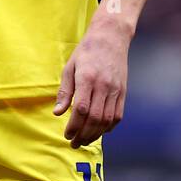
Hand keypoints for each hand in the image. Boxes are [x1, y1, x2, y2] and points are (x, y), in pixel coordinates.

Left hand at [53, 18, 128, 146]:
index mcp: (87, 78)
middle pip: (95, 118)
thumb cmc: (87, 51)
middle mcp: (103, 85)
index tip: (67, 134)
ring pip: (107, 120)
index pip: (82, 109)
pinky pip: (118, 115)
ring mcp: (116, 89)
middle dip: (83, 134)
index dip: (74, 126)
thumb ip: (65, 92)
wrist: (111, 37)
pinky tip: (99, 131)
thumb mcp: (70, 67)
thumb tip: (57, 113)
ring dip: (95, 134)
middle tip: (74, 143)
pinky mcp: (123, 92)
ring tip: (84, 140)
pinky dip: (108, 127)